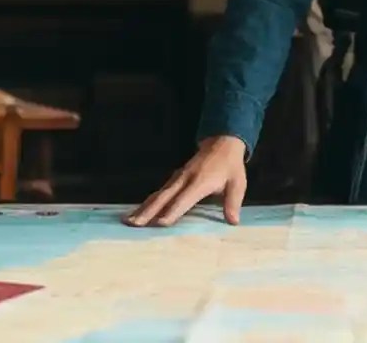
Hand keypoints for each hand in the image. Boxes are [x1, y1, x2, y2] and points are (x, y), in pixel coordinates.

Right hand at [125, 136, 247, 226]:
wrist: (221, 143)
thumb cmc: (230, 166)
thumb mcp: (238, 183)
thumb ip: (233, 202)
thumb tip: (232, 222)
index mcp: (200, 181)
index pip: (184, 198)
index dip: (173, 211)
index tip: (160, 223)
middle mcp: (184, 179)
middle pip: (164, 197)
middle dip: (148, 211)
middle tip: (133, 224)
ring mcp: (177, 178)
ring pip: (158, 194)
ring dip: (143, 207)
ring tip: (128, 220)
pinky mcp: (175, 178)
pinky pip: (159, 192)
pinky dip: (148, 202)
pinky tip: (139, 212)